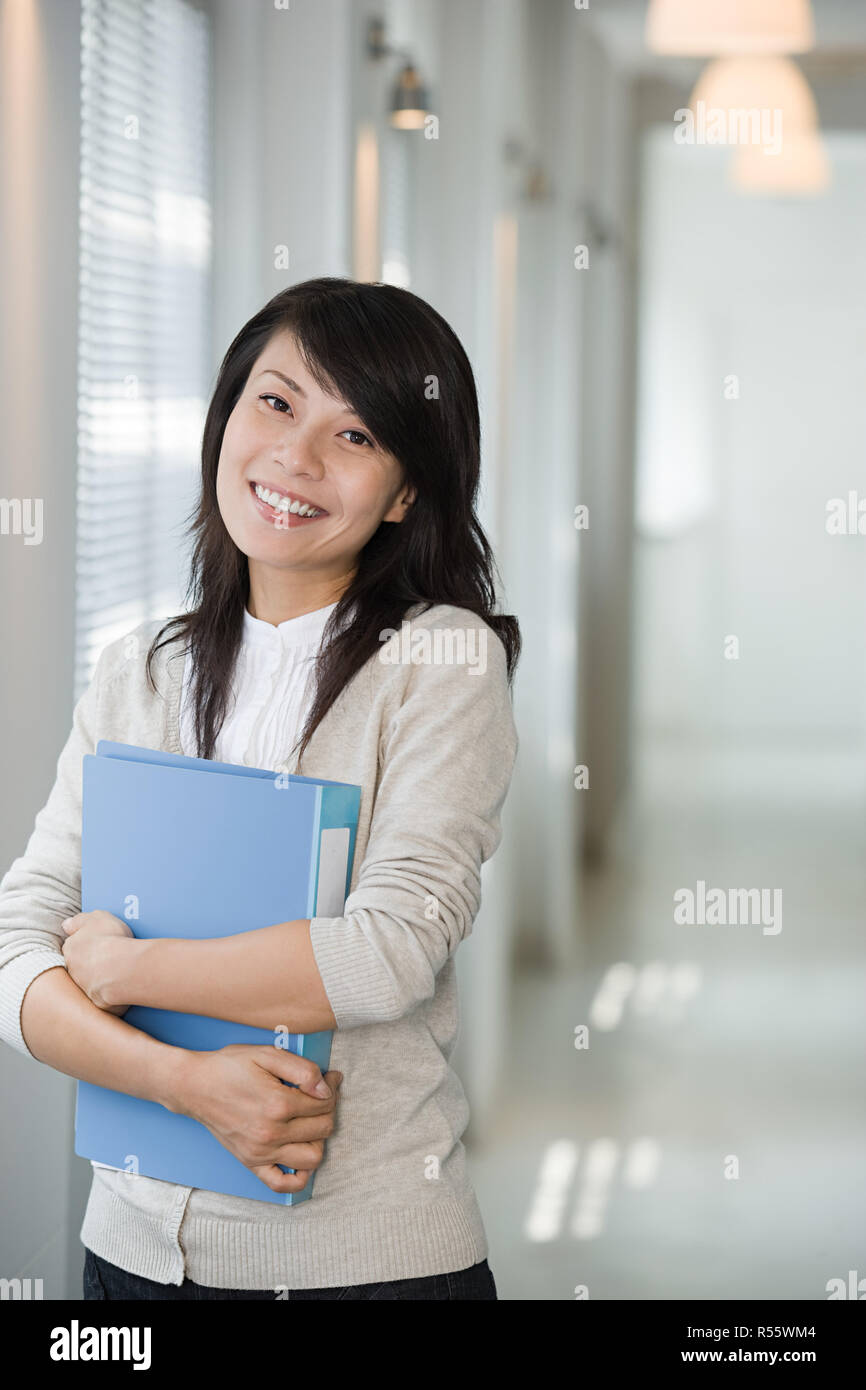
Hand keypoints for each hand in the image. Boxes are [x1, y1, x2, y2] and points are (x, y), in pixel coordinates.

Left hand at [61, 909, 136, 1015]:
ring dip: (100, 977)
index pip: (74, 946)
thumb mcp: (97, 917)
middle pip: (80, 965)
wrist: (122, 969)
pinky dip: (111, 992)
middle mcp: (72, 969)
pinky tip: (122, 986)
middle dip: (91, 962)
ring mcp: (83, 987)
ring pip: (90, 981)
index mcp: (71, 948)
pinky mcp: (97, 1002)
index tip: (98, 942)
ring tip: (120, 970)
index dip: (86, 944)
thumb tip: (67, 924)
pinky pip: (104, 996)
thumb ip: (80, 920)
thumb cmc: (110, 940)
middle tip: (110, 956)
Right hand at [172, 1046, 343, 1193]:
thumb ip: (302, 1069)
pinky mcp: (250, 1163)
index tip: (329, 1078)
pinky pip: (282, 1184)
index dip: (332, 1087)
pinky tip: (299, 1153)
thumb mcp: (267, 1053)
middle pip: (323, 1129)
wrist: (194, 1086)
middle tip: (321, 1095)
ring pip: (312, 1158)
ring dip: (319, 1140)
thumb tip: (326, 1088)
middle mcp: (271, 1133)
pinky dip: (299, 1177)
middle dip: (329, 1110)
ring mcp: (261, 1152)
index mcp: (278, 1104)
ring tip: (310, 1122)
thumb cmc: (230, 1067)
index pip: (325, 1103)